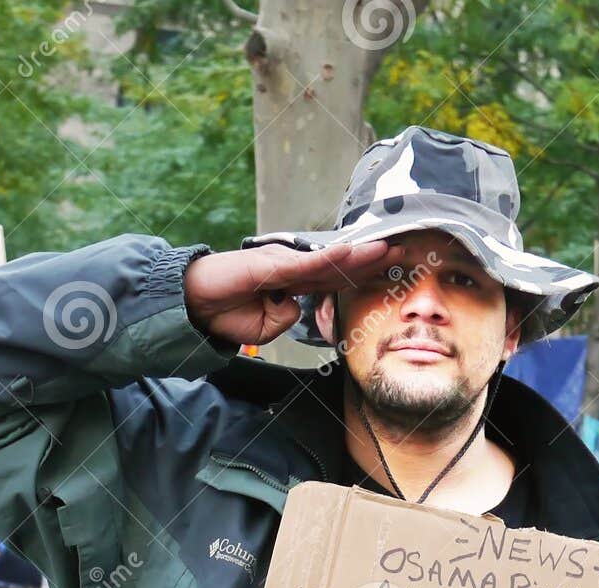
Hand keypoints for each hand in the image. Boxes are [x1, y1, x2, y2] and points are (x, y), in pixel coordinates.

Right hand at [183, 239, 400, 346]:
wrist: (196, 303)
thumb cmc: (227, 314)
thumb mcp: (266, 327)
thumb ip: (287, 317)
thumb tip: (299, 306)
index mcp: (292, 283)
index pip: (333, 278)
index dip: (360, 273)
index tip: (386, 270)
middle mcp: (292, 267)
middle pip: (339, 264)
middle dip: (371, 259)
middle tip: (401, 250)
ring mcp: (284, 263)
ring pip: (330, 259)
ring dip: (360, 255)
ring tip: (388, 248)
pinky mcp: (274, 264)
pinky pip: (309, 263)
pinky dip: (331, 258)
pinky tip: (353, 253)